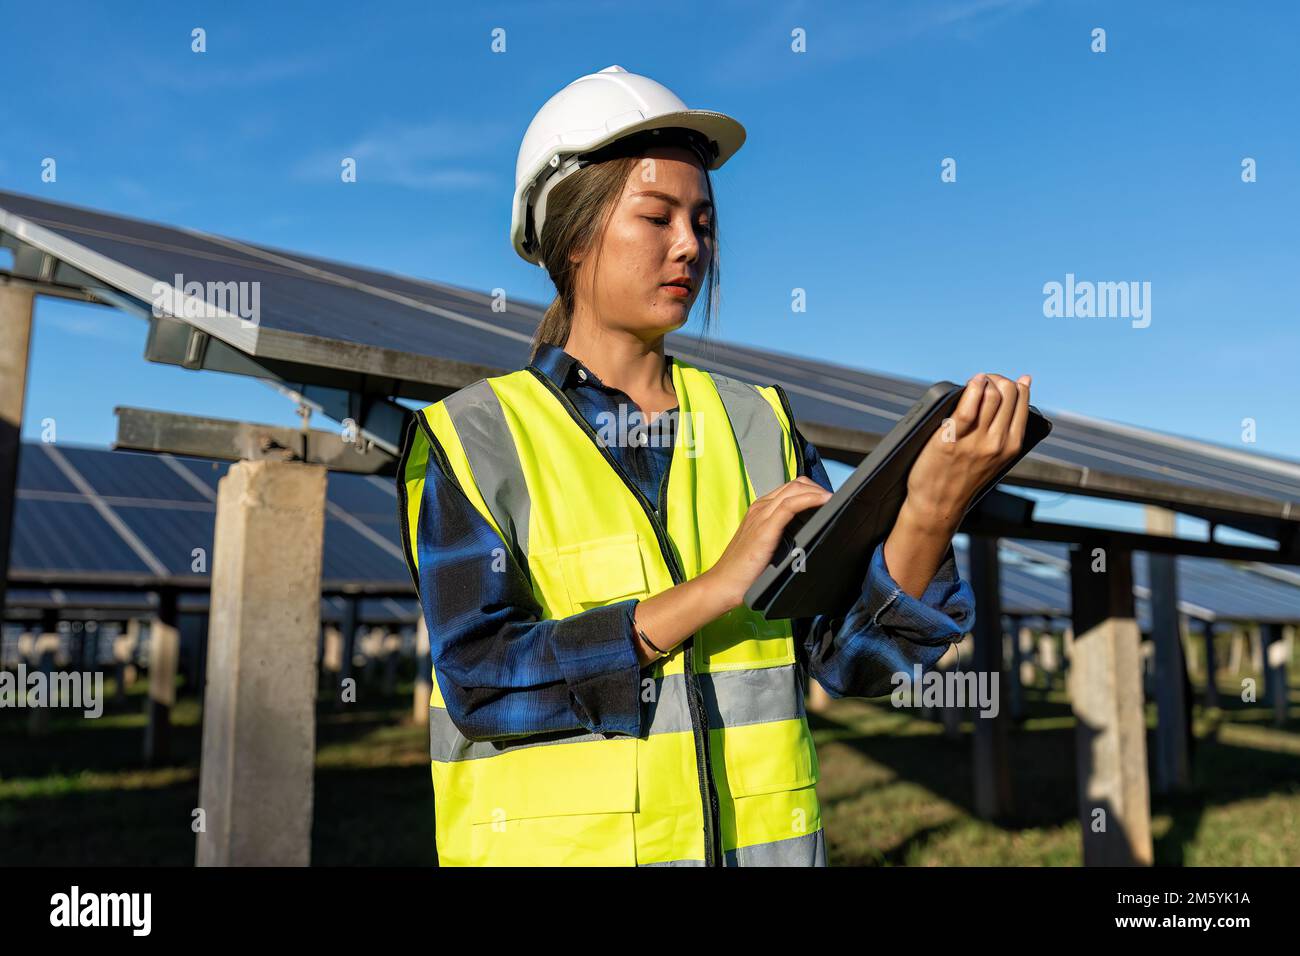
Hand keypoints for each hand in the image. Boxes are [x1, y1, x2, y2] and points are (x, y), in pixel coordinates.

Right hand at [702, 477, 831, 610]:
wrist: (723, 584)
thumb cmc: (744, 572)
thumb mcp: (766, 547)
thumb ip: (783, 537)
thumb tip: (809, 538)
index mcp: (760, 510)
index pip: (791, 489)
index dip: (812, 491)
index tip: (829, 502)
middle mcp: (760, 508)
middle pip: (795, 485)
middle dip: (819, 489)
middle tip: (836, 503)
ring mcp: (761, 516)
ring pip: (794, 490)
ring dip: (818, 492)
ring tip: (835, 501)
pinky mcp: (764, 528)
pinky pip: (790, 505)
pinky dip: (811, 499)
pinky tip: (825, 502)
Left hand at [903, 372, 1031, 529]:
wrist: (938, 504)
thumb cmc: (963, 477)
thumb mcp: (996, 457)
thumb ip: (1005, 428)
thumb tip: (1019, 389)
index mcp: (1012, 446)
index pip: (1022, 401)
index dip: (1012, 384)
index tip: (1000, 382)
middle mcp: (997, 443)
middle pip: (1008, 393)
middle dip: (998, 379)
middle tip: (985, 380)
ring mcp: (975, 442)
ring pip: (991, 395)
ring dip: (984, 381)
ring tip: (976, 382)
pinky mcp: (950, 440)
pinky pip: (967, 407)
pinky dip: (972, 389)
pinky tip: (972, 382)